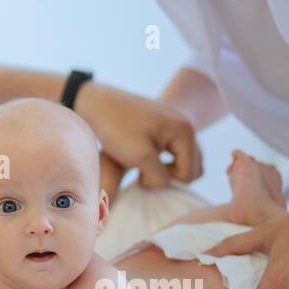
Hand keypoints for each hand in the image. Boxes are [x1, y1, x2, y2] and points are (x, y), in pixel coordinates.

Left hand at [75, 82, 202, 187]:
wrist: (95, 103)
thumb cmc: (116, 129)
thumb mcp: (140, 157)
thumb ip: (160, 177)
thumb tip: (168, 184)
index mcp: (185, 131)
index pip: (189, 174)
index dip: (166, 181)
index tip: (139, 174)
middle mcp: (187, 125)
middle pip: (193, 167)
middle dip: (170, 176)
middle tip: (143, 173)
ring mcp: (177, 124)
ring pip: (184, 160)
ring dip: (167, 169)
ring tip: (143, 167)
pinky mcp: (166, 125)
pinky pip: (175, 151)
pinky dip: (163, 159)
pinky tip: (143, 158)